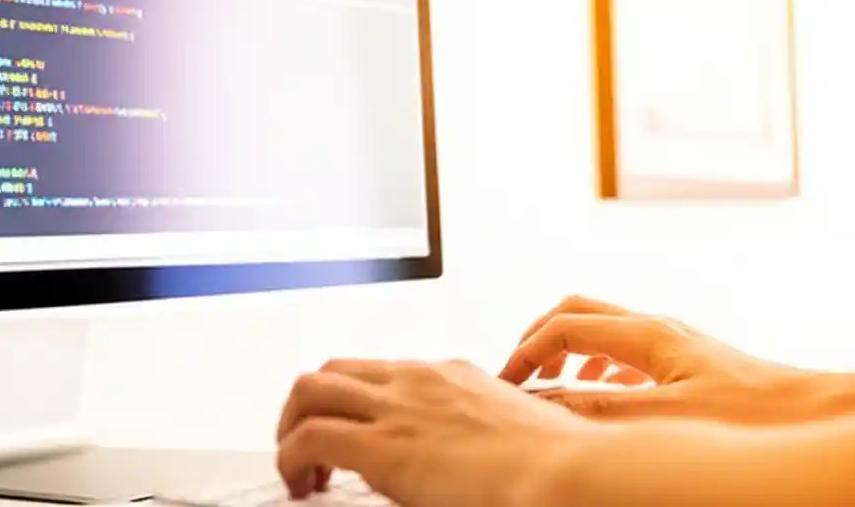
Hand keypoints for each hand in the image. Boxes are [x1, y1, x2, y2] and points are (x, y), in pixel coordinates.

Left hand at [275, 358, 601, 506]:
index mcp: (452, 375)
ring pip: (309, 390)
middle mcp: (418, 380)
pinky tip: (302, 485)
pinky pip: (308, 438)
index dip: (355, 401)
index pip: (383, 371)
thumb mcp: (514, 431)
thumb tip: (480, 462)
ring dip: (292, 427)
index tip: (353, 431)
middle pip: (334, 369)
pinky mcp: (382, 446)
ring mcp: (398, 406)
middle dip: (310, 405)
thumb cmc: (555, 461)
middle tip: (310, 447)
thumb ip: (485, 435)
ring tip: (298, 467)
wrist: (564, 471)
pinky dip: (290, 459)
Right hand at [499, 295, 812, 422]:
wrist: (807, 414)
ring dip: (567, 352)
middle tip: (516, 375)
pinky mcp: (685, 361)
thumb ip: (596, 410)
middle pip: (578, 311)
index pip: (564, 326)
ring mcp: (672, 343)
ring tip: (549, 389)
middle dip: (539, 338)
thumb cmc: (746, 415)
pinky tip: (598, 396)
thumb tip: (541, 402)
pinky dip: (596, 368)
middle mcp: (656, 329)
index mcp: (646, 334)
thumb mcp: (661, 419)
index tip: (505, 386)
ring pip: (601, 330)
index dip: (526, 353)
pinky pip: (625, 352)